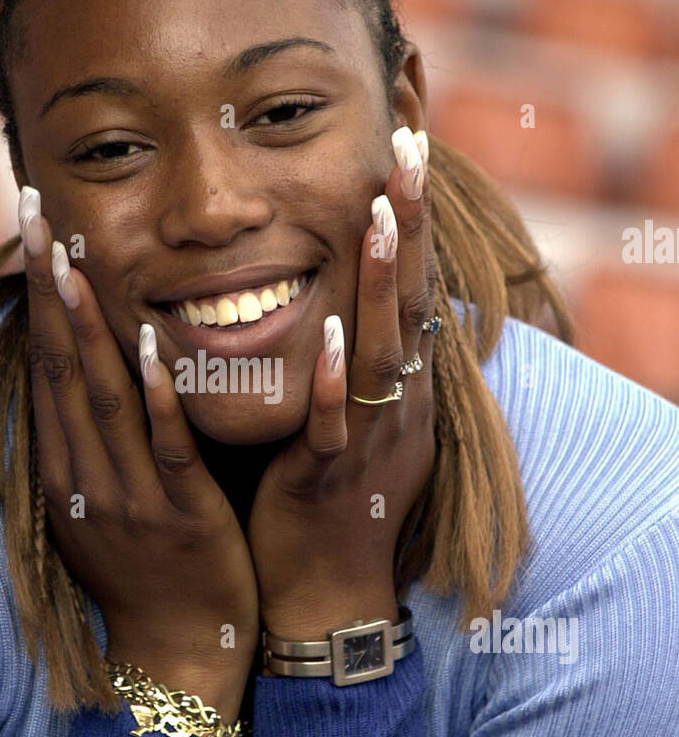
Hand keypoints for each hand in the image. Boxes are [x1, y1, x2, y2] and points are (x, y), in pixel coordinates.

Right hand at [19, 188, 259, 720]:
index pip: (47, 367)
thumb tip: (91, 375)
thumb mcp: (107, 501)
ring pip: (103, 398)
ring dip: (87, 327)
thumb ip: (98, 439)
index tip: (32, 234)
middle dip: (47, 290)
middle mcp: (86, 475)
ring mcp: (129, 496)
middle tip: (34, 216)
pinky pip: (165, 448)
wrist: (179, 654)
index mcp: (69, 467)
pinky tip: (154, 347)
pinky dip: (158, 397)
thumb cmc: (151, 570)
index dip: (38, 298)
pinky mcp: (181, 516)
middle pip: (60, 369)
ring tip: (75, 260)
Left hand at [247, 128, 437, 639]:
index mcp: (393, 385)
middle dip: (410, 224)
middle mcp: (393, 402)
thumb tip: (351, 303)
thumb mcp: (355, 418)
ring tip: (378, 215)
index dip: (412, 220)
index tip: (407, 148)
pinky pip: (335, 423)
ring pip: (381, 350)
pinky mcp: (328, 476)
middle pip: (411, 300)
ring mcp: (366, 437)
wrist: (323, 590)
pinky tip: (332, 334)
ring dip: (383, 283)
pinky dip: (335, 380)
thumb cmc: (329, 499)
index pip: (411, 286)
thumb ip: (352, 359)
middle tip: (411, 146)